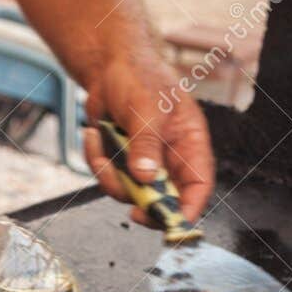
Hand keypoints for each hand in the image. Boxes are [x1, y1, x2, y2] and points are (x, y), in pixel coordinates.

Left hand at [83, 57, 214, 225]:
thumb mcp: (145, 108)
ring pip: (131, 193)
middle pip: (165, 200)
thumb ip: (146, 145)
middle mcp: (170, 158)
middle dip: (145, 204)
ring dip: (110, 175)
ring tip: (99, 138)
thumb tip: (146, 179)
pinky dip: (96, 160)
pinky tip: (93, 133)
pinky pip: (109, 178)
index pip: (198, 185)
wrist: (106, 65)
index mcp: (190, 143)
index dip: (189, 209)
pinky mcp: (122, 163)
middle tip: (134, 211)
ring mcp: (145, 163)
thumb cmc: (137, 76)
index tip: (173, 226)